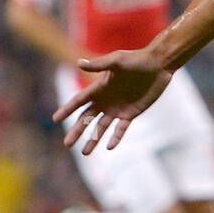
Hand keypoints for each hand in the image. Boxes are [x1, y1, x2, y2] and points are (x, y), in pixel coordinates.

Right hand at [52, 48, 173, 153]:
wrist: (158, 64)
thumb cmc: (136, 59)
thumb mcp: (117, 61)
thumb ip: (99, 65)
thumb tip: (79, 63)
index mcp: (99, 88)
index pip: (79, 101)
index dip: (67, 109)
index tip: (56, 119)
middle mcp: (105, 100)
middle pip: (87, 118)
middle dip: (77, 131)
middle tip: (67, 144)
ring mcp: (117, 108)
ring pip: (101, 127)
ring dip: (93, 139)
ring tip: (85, 153)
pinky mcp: (131, 113)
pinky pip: (121, 129)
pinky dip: (115, 137)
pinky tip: (109, 147)